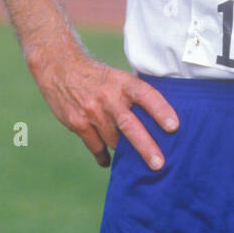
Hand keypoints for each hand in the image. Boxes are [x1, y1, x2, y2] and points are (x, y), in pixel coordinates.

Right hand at [33, 53, 177, 169]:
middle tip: (159, 164)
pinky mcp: (77, 123)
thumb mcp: (118, 77)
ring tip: (132, 156)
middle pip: (130, 126)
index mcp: (123, 83)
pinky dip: (103, 156)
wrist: (60, 68)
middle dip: (146, 147)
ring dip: (123, 149)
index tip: (174, 126)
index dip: (161, 110)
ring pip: (114, 141)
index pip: (146, 96)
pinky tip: (107, 161)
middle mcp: (108, 97)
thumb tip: (160, 120)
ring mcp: (92, 111)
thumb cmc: (98, 77)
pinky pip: (96, 147)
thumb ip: (134, 96)